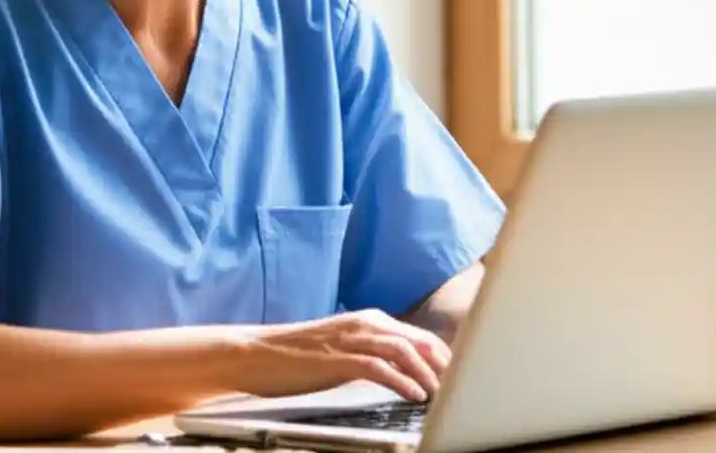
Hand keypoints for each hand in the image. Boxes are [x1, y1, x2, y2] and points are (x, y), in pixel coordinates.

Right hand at [230, 309, 452, 401]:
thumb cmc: (295, 356)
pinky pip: (380, 368)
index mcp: (368, 321)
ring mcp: (351, 340)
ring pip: (405, 352)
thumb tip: (400, 371)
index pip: (420, 336)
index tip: (459, 378)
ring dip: (429, 374)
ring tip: (442, 395)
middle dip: (445, 366)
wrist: (254, 353)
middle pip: (420, 341)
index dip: (444, 358)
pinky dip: (402, 381)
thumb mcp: (341, 349)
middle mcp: (364, 324)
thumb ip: (370, 352)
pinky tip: (413, 395)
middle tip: (461, 389)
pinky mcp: (338, 359)